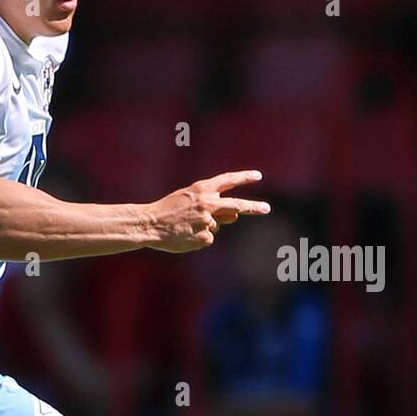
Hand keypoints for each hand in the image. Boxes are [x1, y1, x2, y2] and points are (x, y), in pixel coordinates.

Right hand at [147, 170, 269, 252]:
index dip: (243, 177)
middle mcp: (208, 203)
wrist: (150, 224)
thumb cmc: (166, 211)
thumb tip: (235, 215)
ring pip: (216, 226)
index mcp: (202, 189)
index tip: (257, 176)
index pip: (227, 180)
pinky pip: (208, 238)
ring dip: (205, 227)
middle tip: (266, 209)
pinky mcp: (205, 237)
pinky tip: (185, 236)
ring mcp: (207, 221)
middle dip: (253, 207)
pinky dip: (199, 239)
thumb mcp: (188, 200)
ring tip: (185, 227)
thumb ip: (211, 205)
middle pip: (236, 205)